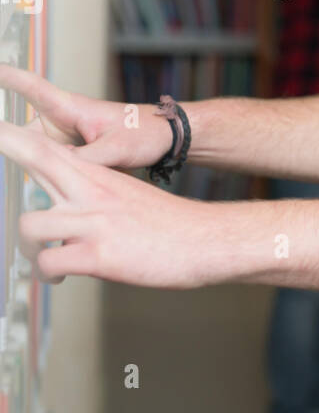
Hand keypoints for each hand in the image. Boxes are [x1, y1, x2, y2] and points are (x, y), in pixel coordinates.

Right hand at [0, 64, 173, 171]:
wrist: (165, 139)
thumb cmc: (145, 133)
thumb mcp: (117, 149)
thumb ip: (86, 160)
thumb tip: (61, 168)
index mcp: (70, 107)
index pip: (30, 87)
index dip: (5, 79)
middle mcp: (61, 120)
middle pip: (24, 133)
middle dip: (15, 145)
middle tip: (41, 152)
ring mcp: (65, 138)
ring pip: (38, 153)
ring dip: (40, 165)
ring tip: (83, 165)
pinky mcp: (72, 153)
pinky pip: (54, 164)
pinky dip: (55, 173)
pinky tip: (74, 182)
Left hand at [0, 120, 217, 286]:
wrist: (204, 240)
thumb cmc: (166, 223)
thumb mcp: (124, 193)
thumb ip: (87, 193)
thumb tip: (60, 203)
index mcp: (95, 174)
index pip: (45, 145)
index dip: (11, 134)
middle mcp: (90, 191)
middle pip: (34, 157)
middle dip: (5, 143)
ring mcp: (94, 222)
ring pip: (29, 225)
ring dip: (25, 247)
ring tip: (37, 257)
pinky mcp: (99, 255)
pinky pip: (49, 264)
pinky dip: (45, 275)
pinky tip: (57, 277)